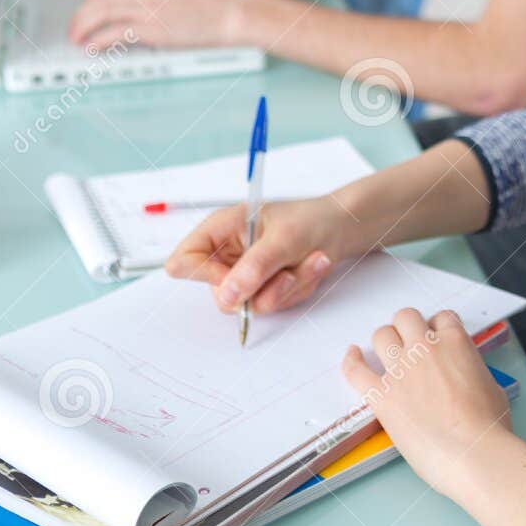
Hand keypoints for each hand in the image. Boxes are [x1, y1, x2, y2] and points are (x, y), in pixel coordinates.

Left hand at [67, 0, 240, 50]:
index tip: (84, 14)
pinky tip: (93, 47)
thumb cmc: (212, 9)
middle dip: (81, 15)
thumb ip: (156, 1)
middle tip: (73, 30)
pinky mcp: (153, 28)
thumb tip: (139, 16)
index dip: (91, 2)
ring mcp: (149, 9)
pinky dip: (99, 40)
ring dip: (83, 27)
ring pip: (102, 13)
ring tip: (77, 40)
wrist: (232, 13)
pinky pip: (116, 33)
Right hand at [166, 194, 355, 313]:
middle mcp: (227, 254)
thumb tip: (227, 296)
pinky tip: (310, 267)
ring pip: (251, 304)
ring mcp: (245, 273)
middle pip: (221, 293)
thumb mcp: (284, 238)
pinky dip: (297, 290)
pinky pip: (272, 305)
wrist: (342, 226)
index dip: (204, 276)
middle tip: (290, 273)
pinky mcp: (264, 287)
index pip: (182, 263)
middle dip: (262, 287)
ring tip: (312, 261)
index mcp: (219, 229)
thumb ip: (254, 267)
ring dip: (288, 287)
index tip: (238, 278)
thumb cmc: (310, 219)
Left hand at [343, 307, 512, 498]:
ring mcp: (401, 371)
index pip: (441, 318)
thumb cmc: (489, 427)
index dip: (438, 327)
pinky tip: (352, 356)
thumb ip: (471, 372)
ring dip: (385, 341)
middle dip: (408, 327)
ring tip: (387, 353)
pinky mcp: (382, 396)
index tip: (436, 338)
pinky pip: (356, 370)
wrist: (473, 453)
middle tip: (410, 343)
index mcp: (456, 343)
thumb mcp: (491, 387)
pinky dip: (352, 361)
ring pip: (381, 335)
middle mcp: (425, 349)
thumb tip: (464, 376)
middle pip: (406, 317)